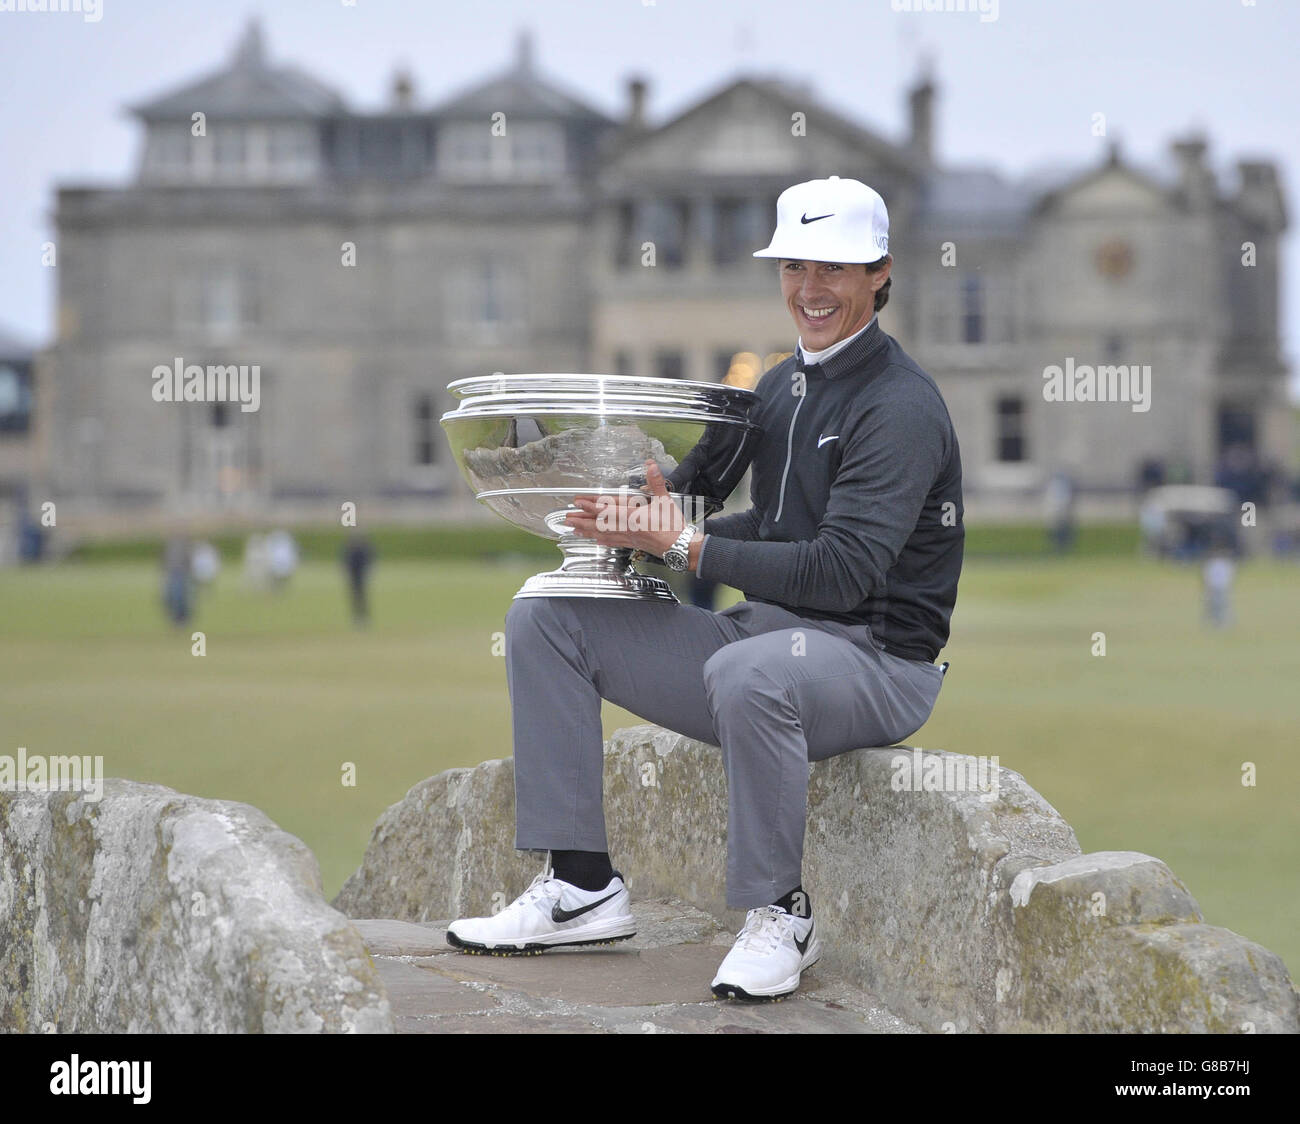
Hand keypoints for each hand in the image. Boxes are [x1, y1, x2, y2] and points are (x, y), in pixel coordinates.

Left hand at [565, 459, 684, 556]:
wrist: (680, 547)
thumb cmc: (673, 526)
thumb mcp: (665, 500)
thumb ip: (656, 481)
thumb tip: (650, 465)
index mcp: (633, 516)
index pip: (607, 509)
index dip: (591, 505)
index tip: (578, 502)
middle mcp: (627, 528)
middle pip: (599, 524)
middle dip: (582, 521)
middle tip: (567, 519)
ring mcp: (628, 537)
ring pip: (603, 534)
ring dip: (587, 532)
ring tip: (573, 529)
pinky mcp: (633, 544)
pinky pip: (613, 542)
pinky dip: (602, 541)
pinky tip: (596, 541)